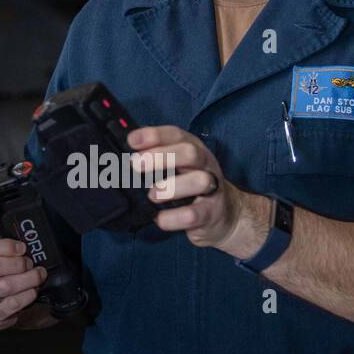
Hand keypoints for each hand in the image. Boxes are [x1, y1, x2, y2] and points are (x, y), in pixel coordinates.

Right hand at [0, 236, 47, 329]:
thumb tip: (21, 247)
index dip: (5, 247)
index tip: (21, 248)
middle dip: (17, 263)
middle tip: (29, 263)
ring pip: (3, 286)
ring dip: (26, 280)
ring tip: (36, 276)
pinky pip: (7, 307)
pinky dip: (24, 298)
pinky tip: (31, 292)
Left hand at [127, 125, 246, 250]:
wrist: (227, 215)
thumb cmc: (193, 189)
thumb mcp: (180, 168)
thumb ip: (158, 161)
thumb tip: (127, 157)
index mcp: (194, 149)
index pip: (177, 135)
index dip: (154, 135)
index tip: (132, 140)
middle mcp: (205, 165)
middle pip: (189, 153)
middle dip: (161, 157)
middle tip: (137, 165)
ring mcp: (212, 189)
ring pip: (199, 180)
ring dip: (172, 186)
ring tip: (152, 195)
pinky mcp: (211, 213)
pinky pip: (194, 214)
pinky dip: (174, 217)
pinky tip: (160, 219)